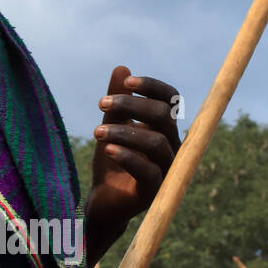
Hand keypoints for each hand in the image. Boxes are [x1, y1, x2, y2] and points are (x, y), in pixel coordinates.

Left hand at [86, 66, 180, 250]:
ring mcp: (166, 170)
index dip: (152, 87)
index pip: (170, 100)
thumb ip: (117, 103)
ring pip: (155, 142)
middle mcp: (171, 147)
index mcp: (164, 129)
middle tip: (101, 104)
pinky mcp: (154, 191)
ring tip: (96, 133)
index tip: (126, 82)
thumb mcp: (111, 127)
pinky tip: (108, 149)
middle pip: (163, 116)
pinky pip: (148, 171)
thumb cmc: (112, 162)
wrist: (103, 200)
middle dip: (131, 105)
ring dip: (124, 132)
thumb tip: (122, 68)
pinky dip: (128, 157)